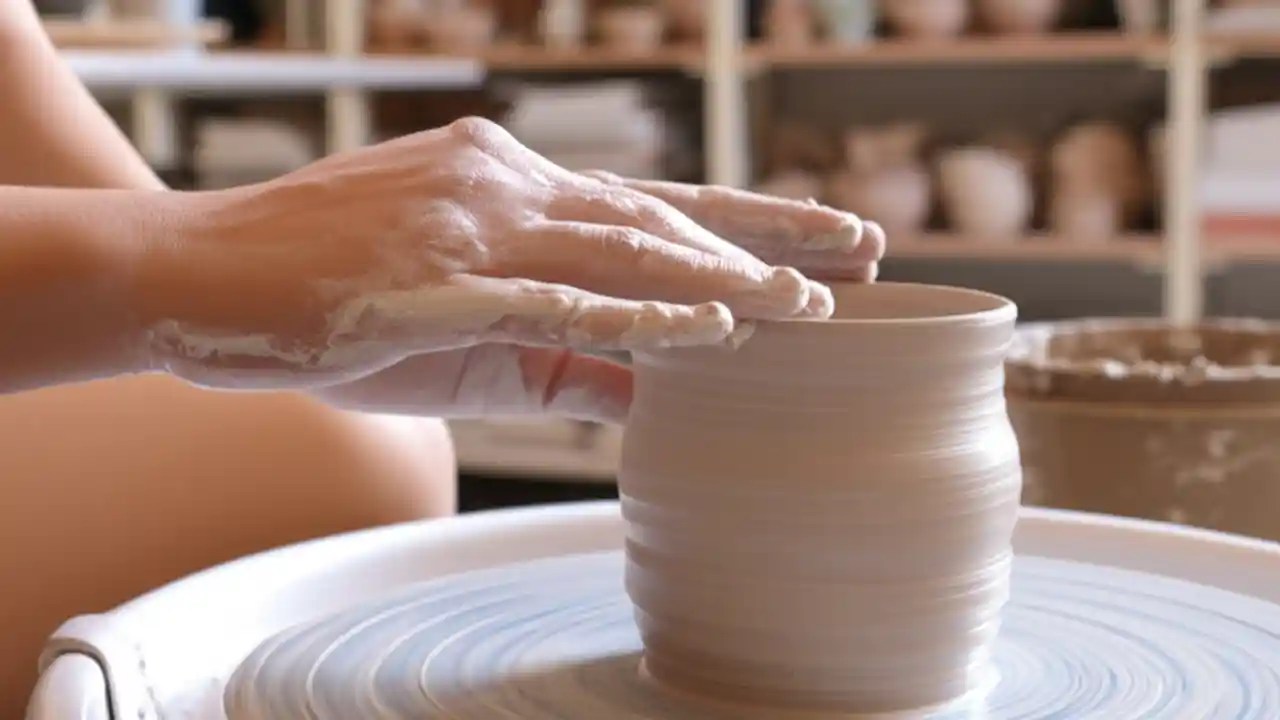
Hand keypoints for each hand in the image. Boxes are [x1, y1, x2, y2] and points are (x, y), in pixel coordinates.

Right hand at [135, 118, 883, 420]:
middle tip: (862, 245)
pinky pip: (560, 296)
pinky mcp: (441, 277)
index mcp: (508, 183)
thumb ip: (562, 349)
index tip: (817, 233)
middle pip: (660, 211)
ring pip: (626, 246)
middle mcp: (503, 182)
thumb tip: (657, 383)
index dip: (741, 219)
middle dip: (768, 231)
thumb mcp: (457, 321)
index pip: (647, 200)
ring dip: (725, 275)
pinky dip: (639, 312)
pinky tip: (709, 327)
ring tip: (811, 301)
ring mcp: (474, 222)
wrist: (194, 279)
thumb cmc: (321, 301)